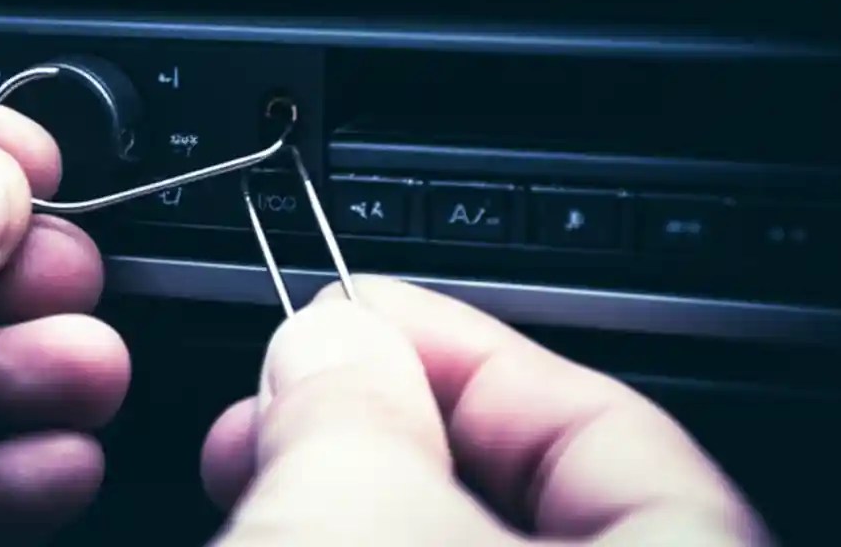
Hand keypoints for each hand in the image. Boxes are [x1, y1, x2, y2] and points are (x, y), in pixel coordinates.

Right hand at [201, 276, 771, 545]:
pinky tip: (258, 531)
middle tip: (274, 393)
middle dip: (373, 420)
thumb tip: (333, 338)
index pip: (601, 424)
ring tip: (239, 467)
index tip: (348, 314)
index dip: (458, 348)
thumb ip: (356, 402)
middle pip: (514, 494)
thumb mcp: (354, 521)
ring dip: (333, 492)